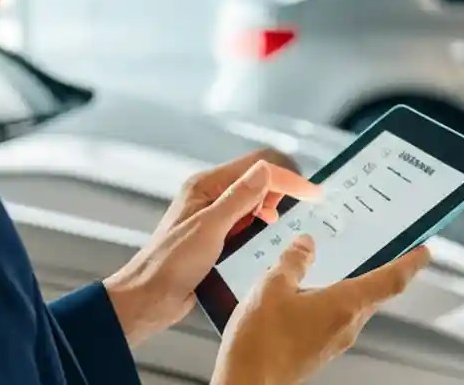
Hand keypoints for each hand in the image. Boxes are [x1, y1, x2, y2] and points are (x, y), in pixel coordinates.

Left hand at [103, 149, 320, 346]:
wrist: (149, 297)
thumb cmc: (170, 263)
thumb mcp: (209, 229)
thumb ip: (238, 199)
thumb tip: (266, 170)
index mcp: (206, 186)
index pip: (256, 166)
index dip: (287, 177)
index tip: (313, 193)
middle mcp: (211, 196)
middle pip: (257, 180)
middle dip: (281, 191)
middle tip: (299, 211)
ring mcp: (214, 216)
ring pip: (254, 201)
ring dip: (271, 209)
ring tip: (278, 226)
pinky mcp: (217, 236)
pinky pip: (247, 223)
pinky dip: (261, 225)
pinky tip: (266, 237)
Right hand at [213, 237, 430, 384]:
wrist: (248, 381)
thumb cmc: (261, 340)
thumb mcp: (272, 287)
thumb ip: (293, 262)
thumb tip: (306, 244)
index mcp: (344, 305)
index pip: (390, 281)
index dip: (410, 263)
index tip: (424, 251)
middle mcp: (347, 325)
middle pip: (374, 294)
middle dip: (379, 272)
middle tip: (383, 251)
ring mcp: (335, 341)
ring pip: (352, 307)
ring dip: (350, 287)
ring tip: (334, 267)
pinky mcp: (320, 350)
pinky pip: (334, 319)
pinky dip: (330, 302)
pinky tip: (307, 296)